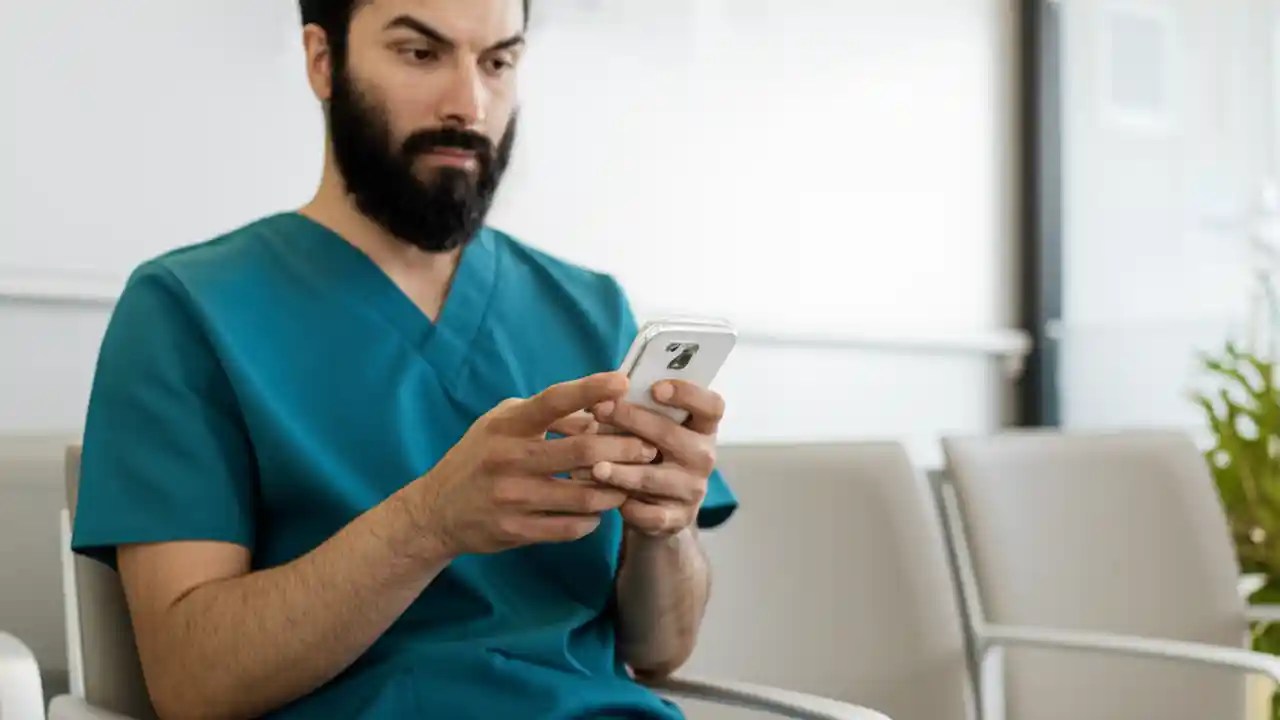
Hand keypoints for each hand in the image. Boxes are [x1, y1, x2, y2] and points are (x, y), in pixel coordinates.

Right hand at [411, 373, 659, 556]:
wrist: (436, 511)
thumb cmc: (478, 457)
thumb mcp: (502, 423)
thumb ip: (548, 416)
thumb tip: (600, 411)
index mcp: (507, 425)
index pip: (553, 401)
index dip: (590, 389)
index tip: (622, 381)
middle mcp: (509, 459)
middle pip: (583, 451)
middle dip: (624, 448)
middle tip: (648, 448)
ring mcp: (513, 498)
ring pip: (584, 495)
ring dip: (616, 488)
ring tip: (631, 481)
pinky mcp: (516, 531)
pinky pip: (571, 527)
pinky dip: (593, 518)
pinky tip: (598, 509)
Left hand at [585, 380, 723, 536]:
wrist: (660, 508)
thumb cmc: (651, 453)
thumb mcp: (651, 430)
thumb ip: (637, 410)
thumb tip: (600, 395)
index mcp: (703, 428)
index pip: (711, 406)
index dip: (687, 394)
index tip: (655, 388)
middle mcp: (704, 457)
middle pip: (671, 435)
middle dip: (632, 420)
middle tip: (600, 410)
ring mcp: (693, 490)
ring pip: (653, 478)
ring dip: (622, 471)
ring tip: (594, 467)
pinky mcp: (678, 519)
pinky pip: (648, 513)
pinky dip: (626, 506)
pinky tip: (608, 498)